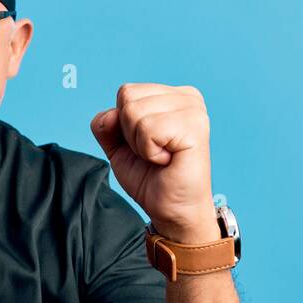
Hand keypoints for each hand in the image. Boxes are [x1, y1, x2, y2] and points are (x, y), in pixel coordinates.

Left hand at [90, 83, 217, 243]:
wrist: (171, 210)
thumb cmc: (151, 178)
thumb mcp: (118, 147)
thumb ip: (107, 125)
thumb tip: (110, 115)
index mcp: (172, 95)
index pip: (126, 92)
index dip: (124, 125)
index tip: (147, 145)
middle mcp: (187, 97)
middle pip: (128, 98)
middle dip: (130, 134)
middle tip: (154, 153)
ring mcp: (194, 110)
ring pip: (134, 112)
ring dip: (140, 144)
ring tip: (161, 157)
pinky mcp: (195, 127)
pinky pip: (148, 129)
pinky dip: (149, 151)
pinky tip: (168, 160)